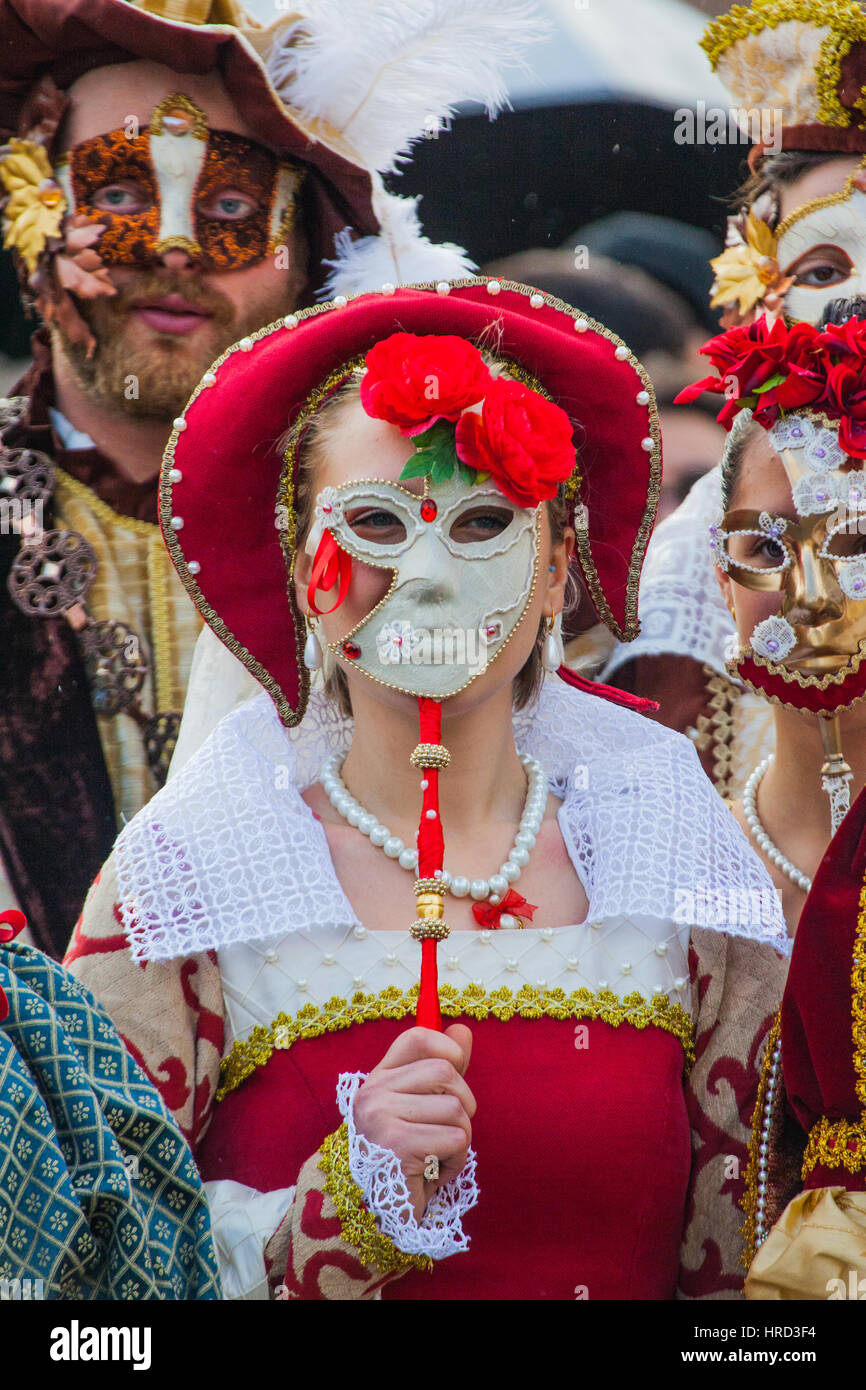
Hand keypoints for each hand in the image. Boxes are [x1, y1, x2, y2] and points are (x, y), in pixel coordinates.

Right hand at [352, 1024, 474, 1221]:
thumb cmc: (410, 1155)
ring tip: (438, 1154)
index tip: (455, 1072)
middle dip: (463, 1103)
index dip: (447, 1049)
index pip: (417, 1037)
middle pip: (445, 1072)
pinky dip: (456, 1161)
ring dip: (461, 1138)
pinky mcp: (397, 1146)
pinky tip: (435, 1172)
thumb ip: (443, 1067)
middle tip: (447, 1129)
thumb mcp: (424, 1106)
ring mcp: (381, 1118)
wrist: (383, 1214)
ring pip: (456, 1108)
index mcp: (379, 1078)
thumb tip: (462, 1029)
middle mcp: (374, 1093)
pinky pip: (456, 1139)